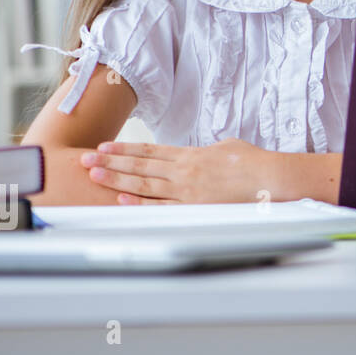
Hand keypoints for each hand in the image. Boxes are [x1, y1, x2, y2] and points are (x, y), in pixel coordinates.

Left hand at [80, 138, 277, 203]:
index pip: (151, 151)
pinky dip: (140, 203)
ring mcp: (187, 190)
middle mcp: (184, 171)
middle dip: (111, 162)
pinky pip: (161, 206)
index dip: (125, 150)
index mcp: (192, 154)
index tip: (105, 147)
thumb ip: (210, 150)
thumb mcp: (229, 147)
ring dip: (117, 180)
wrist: (269, 178)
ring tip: (95, 175)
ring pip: (144, 185)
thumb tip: (207, 151)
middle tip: (86, 159)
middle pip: (140, 166)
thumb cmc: (254, 162)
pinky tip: (121, 200)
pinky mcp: (194, 208)